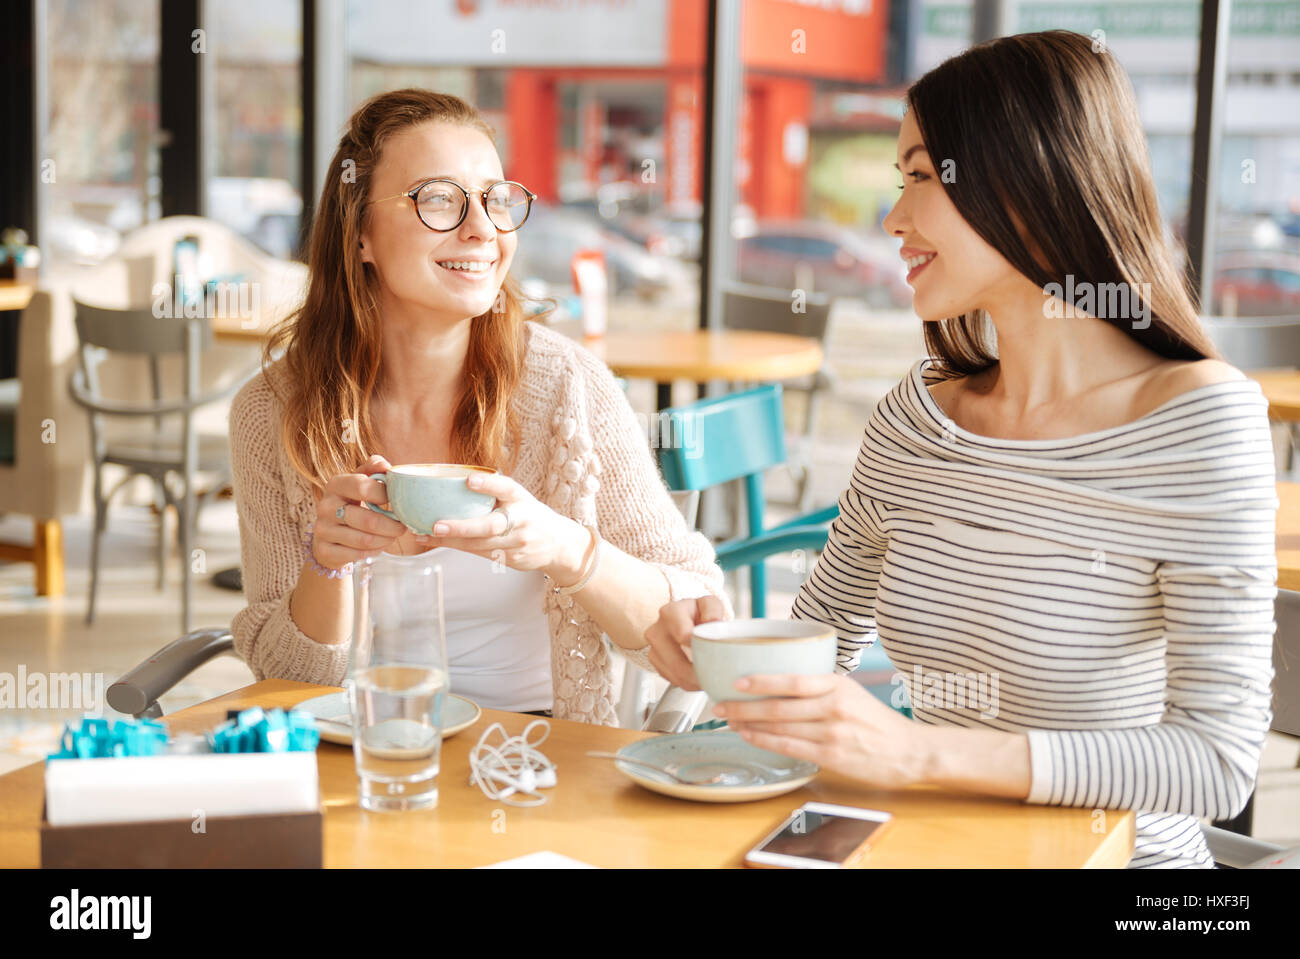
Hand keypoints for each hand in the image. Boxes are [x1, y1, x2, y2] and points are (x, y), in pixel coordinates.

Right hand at [312, 454, 408, 569]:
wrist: (329, 531)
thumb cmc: (352, 501)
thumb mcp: (360, 480)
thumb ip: (374, 468)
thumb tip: (386, 467)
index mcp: (336, 484)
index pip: (363, 487)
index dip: (386, 495)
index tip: (398, 501)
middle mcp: (325, 506)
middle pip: (368, 520)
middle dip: (393, 526)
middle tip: (403, 527)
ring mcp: (323, 529)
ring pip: (365, 540)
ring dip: (386, 539)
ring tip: (392, 535)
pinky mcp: (325, 550)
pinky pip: (358, 554)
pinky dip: (374, 551)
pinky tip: (378, 545)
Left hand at [415, 471, 588, 579]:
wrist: (559, 544)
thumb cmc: (529, 515)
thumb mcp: (519, 499)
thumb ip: (494, 493)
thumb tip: (452, 483)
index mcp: (521, 499)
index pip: (507, 488)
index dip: (489, 485)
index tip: (469, 480)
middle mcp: (521, 521)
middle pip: (490, 526)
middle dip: (461, 527)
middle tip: (436, 525)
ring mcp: (517, 543)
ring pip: (480, 545)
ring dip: (451, 541)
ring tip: (424, 535)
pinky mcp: (512, 560)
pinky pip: (481, 555)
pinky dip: (459, 548)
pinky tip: (437, 543)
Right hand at [641, 596, 730, 690]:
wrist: (685, 617)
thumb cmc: (697, 612)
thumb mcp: (709, 604)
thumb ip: (713, 610)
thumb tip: (713, 622)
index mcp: (671, 613)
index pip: (683, 634)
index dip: (699, 648)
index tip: (711, 655)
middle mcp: (657, 629)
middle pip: (676, 661)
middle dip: (697, 672)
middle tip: (714, 675)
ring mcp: (654, 647)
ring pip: (673, 673)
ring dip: (692, 681)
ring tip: (707, 677)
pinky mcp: (654, 660)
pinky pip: (670, 678)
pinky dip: (685, 682)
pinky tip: (695, 676)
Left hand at [715, 674, 923, 788]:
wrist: (909, 751)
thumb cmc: (876, 721)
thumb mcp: (851, 692)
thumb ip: (820, 687)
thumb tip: (780, 682)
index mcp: (837, 685)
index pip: (792, 680)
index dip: (761, 681)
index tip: (736, 681)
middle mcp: (833, 706)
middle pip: (778, 705)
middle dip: (743, 705)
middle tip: (719, 704)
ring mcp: (832, 732)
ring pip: (780, 727)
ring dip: (749, 724)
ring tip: (728, 721)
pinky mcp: (831, 756)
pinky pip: (790, 747)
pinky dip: (765, 741)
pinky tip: (750, 737)